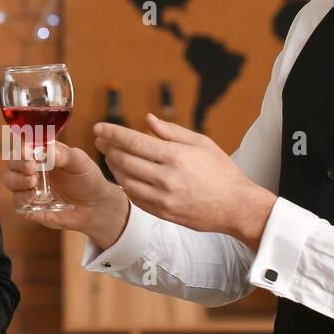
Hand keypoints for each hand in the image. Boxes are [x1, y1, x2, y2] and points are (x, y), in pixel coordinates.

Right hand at [0, 139, 130, 248]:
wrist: (95, 206)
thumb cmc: (88, 179)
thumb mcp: (80, 162)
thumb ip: (64, 155)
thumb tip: (47, 150)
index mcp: (42, 154)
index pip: (24, 146)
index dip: (22, 147)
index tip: (27, 151)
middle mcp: (32, 169)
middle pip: (12, 162)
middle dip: (18, 164)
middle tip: (31, 167)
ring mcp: (29, 188)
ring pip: (10, 181)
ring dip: (18, 180)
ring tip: (33, 181)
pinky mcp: (30, 206)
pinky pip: (16, 202)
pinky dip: (21, 198)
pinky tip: (32, 196)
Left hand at [94, 114, 274, 247]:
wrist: (235, 206)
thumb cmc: (221, 171)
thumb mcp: (201, 143)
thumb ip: (172, 131)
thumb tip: (147, 120)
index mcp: (175, 156)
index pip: (133, 141)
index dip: (112, 132)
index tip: (98, 127)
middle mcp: (165, 177)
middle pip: (123, 160)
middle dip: (108, 148)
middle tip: (101, 141)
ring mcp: (162, 198)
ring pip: (125, 180)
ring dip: (114, 166)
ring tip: (112, 156)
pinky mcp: (162, 213)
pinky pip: (134, 197)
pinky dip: (126, 184)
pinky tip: (125, 175)